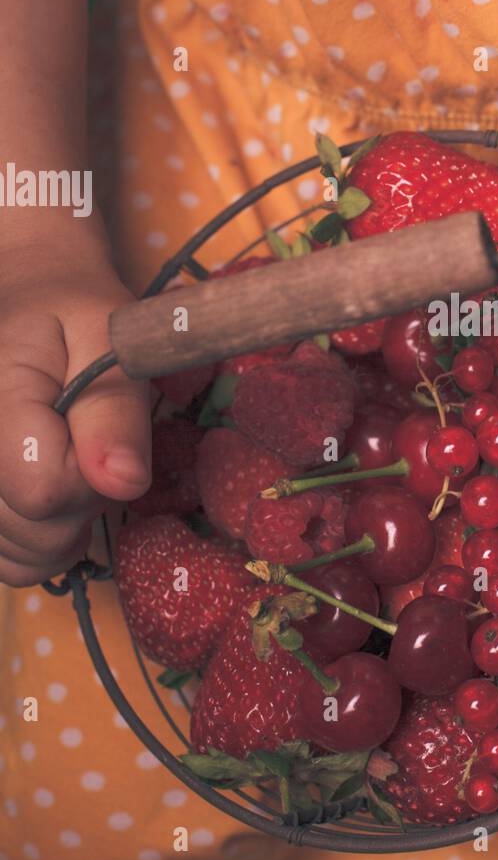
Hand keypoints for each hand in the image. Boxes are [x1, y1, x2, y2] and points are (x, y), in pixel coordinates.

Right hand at [0, 243, 150, 584]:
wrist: (29, 299)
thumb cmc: (71, 311)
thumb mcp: (107, 335)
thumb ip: (114, 408)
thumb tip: (124, 481)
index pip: (43, 490)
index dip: (94, 475)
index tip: (103, 433)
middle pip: (33, 530)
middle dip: (82, 501)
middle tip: (90, 442)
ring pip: (20, 555)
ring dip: (62, 525)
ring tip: (67, 459)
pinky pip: (8, 560)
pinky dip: (39, 541)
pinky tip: (48, 494)